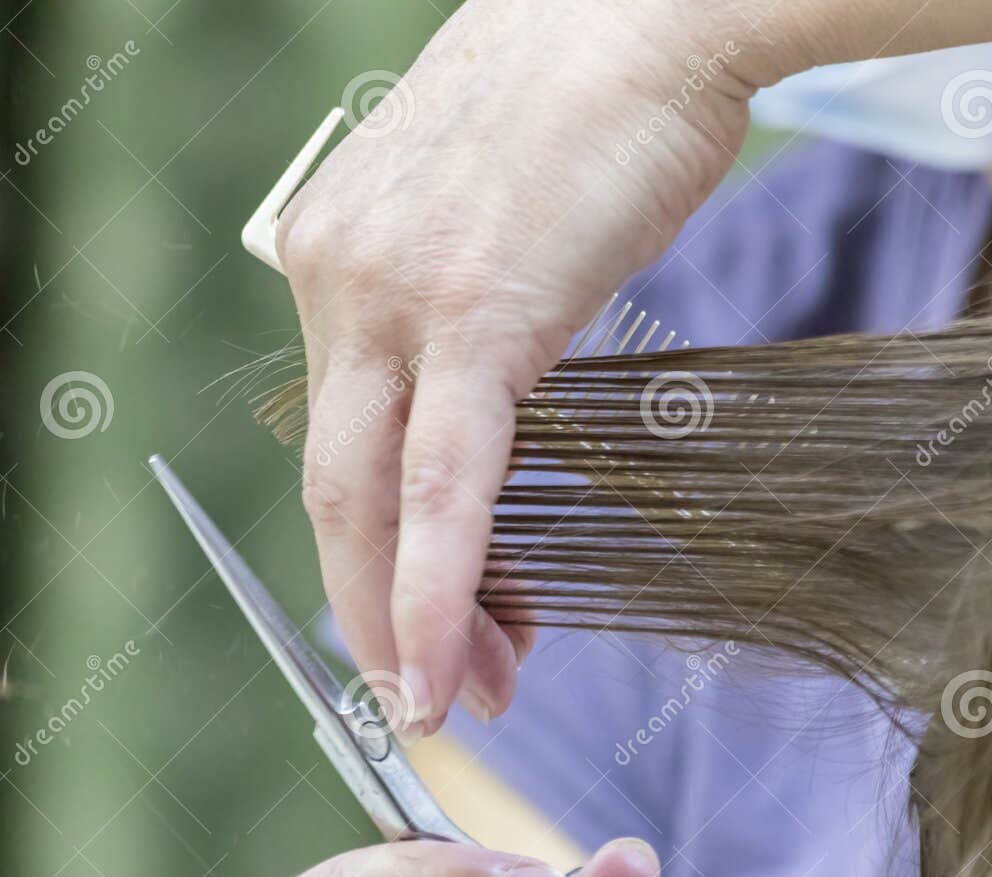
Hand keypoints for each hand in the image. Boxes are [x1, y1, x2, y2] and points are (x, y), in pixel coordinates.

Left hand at [278, 0, 755, 730]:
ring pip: (372, 498)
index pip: (344, 440)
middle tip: (440, 693)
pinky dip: (441, 585)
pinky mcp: (473, 311)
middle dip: (383, 611)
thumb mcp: (495, 217)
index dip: (379, 550)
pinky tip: (451, 664)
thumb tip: (489, 392)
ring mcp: (393, 292)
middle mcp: (336, 275)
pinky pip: (446, 480)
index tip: (438, 622)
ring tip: (472, 693)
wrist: (657, 7)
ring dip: (415, 618)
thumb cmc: (596, 103)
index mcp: (334, 257)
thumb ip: (462, 308)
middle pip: (337, 488)